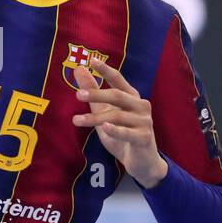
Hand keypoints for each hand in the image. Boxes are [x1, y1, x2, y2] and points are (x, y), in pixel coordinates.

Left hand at [70, 56, 168, 187]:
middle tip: (78, 95)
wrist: (142, 162)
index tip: (92, 60)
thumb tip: (78, 69)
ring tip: (76, 120)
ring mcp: (144, 122)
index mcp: (132, 97)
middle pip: (117, 96)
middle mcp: (141, 106)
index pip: (118, 80)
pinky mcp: (144, 138)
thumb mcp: (105, 112)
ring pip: (117, 116)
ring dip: (95, 118)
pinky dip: (116, 130)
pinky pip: (128, 133)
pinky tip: (104, 127)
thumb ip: (94, 92)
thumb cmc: (122, 134)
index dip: (106, 70)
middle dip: (97, 94)